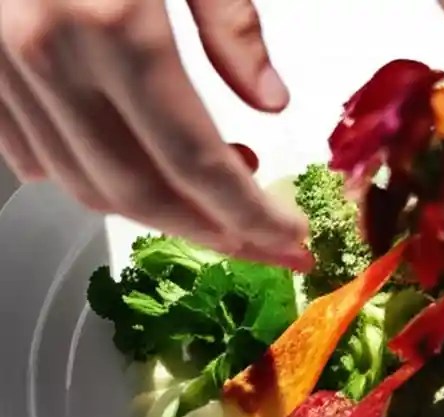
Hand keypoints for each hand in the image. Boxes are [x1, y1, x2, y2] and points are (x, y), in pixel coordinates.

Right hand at [0, 0, 310, 268]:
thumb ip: (232, 25)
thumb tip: (270, 104)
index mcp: (115, 28)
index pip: (198, 162)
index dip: (252, 218)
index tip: (295, 243)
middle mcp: (47, 57)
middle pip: (138, 190)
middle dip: (211, 232)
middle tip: (267, 245)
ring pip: (82, 182)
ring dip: (157, 211)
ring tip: (220, 205)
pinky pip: (30, 151)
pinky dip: (91, 176)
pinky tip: (142, 167)